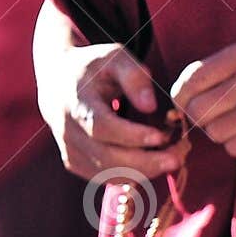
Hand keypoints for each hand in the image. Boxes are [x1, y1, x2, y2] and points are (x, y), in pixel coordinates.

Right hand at [40, 40, 187, 181]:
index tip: (161, 136)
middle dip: (145, 162)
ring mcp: (69, 149)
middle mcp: (67, 130)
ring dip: (142, 172)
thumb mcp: (115, 58)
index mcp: (75, 102)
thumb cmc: (93, 68)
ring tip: (170, 159)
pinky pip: (103, 178)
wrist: (58, 81)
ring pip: (106, 173)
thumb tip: (150, 106)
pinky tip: (151, 164)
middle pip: (105, 157)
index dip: (131, 136)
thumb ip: (134, 77)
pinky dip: (130, 176)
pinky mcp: (74, 162)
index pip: (101, 126)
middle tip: (177, 157)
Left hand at [170, 35, 235, 158]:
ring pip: (215, 133)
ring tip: (235, 121)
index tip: (186, 100)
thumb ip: (219, 67)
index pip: (190, 81)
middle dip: (197, 116)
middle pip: (197, 111)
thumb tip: (182, 96)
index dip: (181, 96)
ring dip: (218, 131)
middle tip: (211, 114)